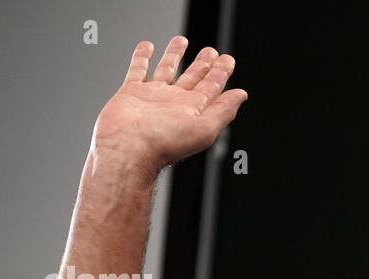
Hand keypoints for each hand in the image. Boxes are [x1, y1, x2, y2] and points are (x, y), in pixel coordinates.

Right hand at [92, 37, 247, 175]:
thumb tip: (241, 95)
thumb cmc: (164, 143)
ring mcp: (153, 97)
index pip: (212, 87)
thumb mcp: (205, 128)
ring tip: (182, 40)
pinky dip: (142, 57)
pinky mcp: (131, 92)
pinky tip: (147, 46)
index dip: (221, 73)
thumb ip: (223, 110)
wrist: (128, 147)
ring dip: (175, 55)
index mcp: (193, 111)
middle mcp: (174, 103)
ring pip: (167, 70)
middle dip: (203, 64)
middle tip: (211, 51)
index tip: (228, 60)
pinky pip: (138, 70)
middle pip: (193, 78)